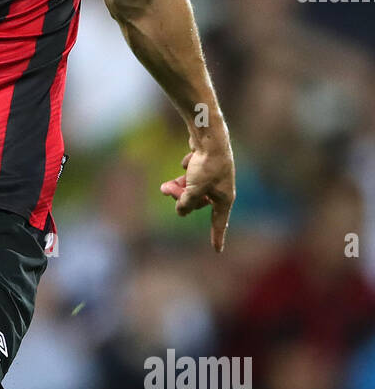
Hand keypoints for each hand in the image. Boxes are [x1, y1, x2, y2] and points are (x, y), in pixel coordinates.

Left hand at [160, 135, 235, 251]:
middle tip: (167, 191)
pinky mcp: (207, 163)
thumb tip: (181, 212)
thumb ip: (186, 203)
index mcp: (224, 198)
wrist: (210, 138)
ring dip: (179, 186)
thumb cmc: (207, 166)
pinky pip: (193, 172)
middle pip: (199, 202)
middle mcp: (221, 188)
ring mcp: (215, 175)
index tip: (218, 250)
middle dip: (182, 198)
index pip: (219, 222)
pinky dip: (187, 169)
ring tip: (164, 186)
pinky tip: (186, 161)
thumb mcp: (194, 189)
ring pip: (194, 187)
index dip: (217, 236)